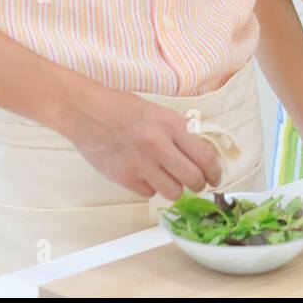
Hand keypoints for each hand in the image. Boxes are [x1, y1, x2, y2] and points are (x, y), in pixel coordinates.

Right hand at [59, 85, 222, 199]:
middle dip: (198, 184)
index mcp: (172, 125)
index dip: (215, 173)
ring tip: (168, 178)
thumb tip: (201, 156)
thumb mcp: (161, 113)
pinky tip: (144, 174)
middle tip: (195, 182)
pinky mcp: (124, 178)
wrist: (87, 112)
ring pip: (173, 192)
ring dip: (175, 188)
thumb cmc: (125, 109)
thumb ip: (181, 133)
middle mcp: (159, 146)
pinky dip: (150, 187)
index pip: (205, 157)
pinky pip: (149, 193)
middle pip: (193, 180)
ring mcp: (141, 164)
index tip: (215, 178)